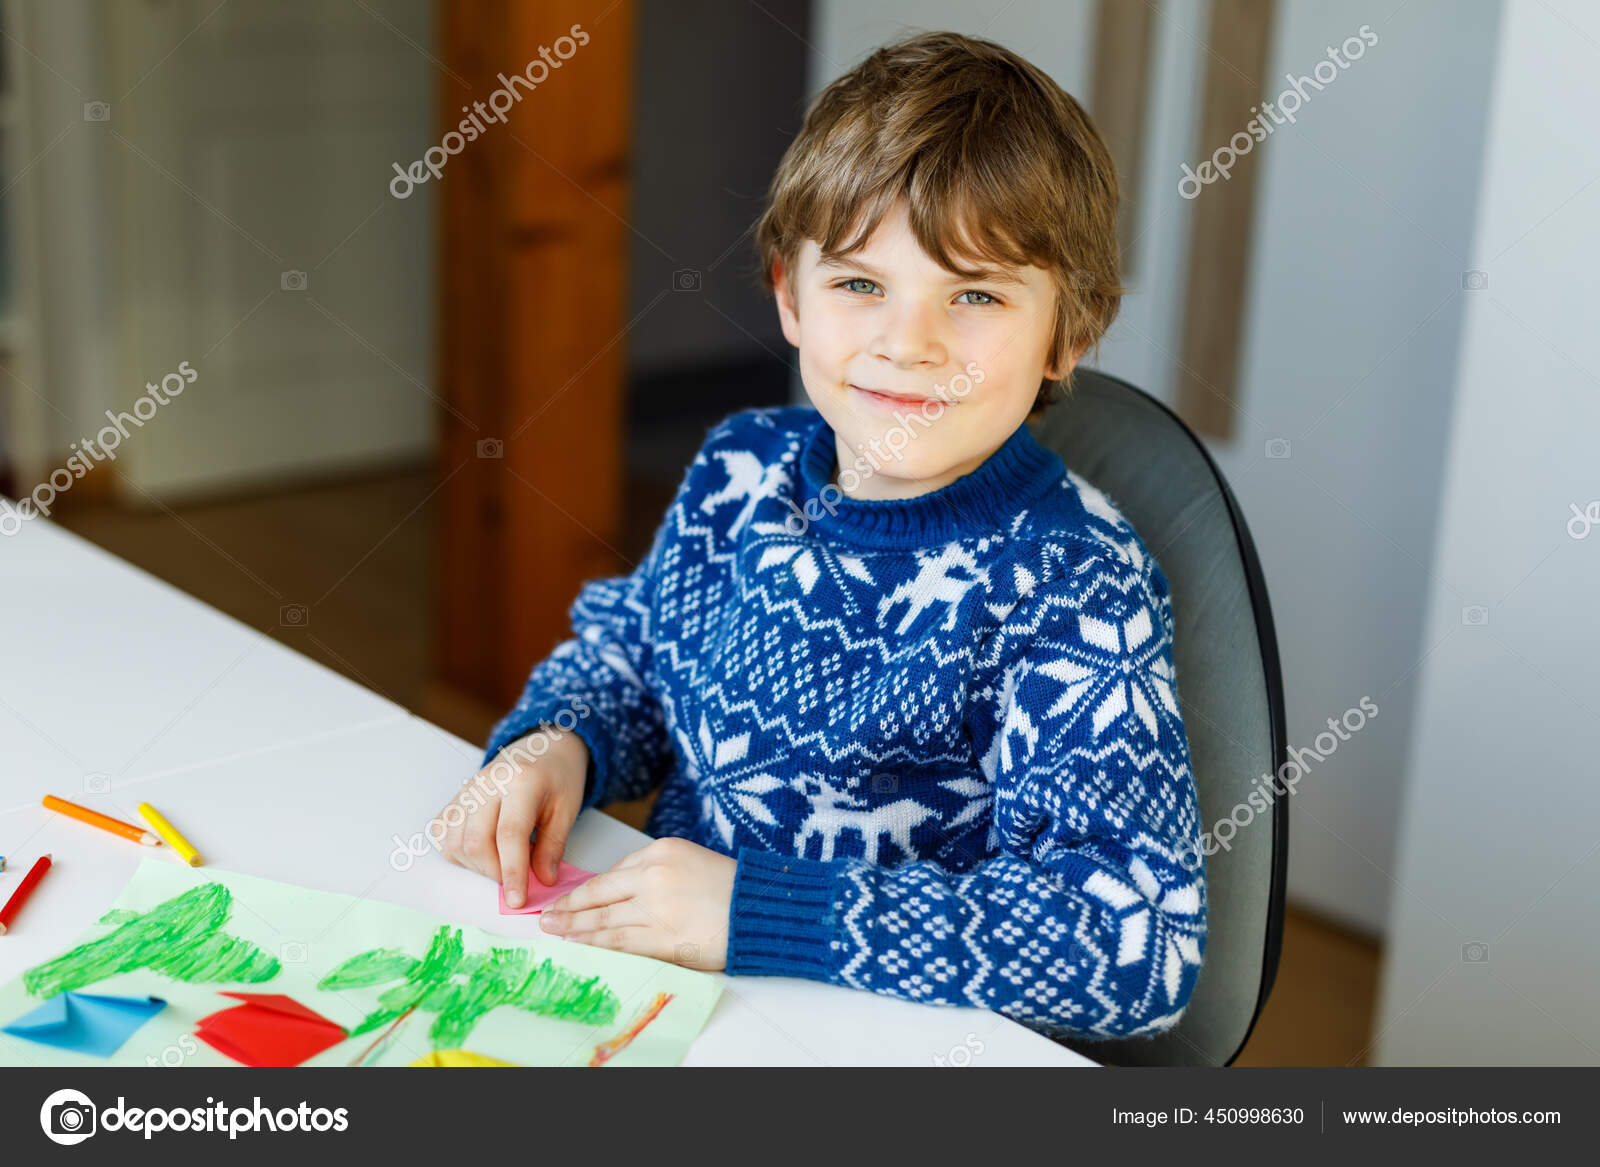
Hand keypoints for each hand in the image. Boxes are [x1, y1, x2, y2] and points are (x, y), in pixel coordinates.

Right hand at [436, 727, 588, 907]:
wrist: (543, 747)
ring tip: (502, 863)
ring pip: (454, 843)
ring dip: (476, 866)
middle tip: (516, 880)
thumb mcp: (567, 809)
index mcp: (521, 781)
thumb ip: (553, 846)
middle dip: (494, 873)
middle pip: (475, 842)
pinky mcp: (455, 798)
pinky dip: (458, 853)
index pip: (509, 835)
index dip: (512, 872)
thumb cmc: (558, 778)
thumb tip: (542, 881)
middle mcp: (487, 783)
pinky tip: (483, 851)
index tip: (517, 901)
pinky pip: (442, 834)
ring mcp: (467, 789)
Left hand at [538, 837, 735, 970]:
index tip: (569, 898)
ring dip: (574, 928)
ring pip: (604, 920)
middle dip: (568, 907)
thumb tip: (617, 893)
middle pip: (599, 893)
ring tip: (554, 933)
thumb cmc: (730, 887)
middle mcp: (654, 876)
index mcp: (661, 850)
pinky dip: (596, 944)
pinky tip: (580, 945)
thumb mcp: (690, 860)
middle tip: (546, 916)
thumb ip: (655, 872)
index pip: (613, 872)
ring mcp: (657, 908)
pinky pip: (622, 942)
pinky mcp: (665, 939)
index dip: (586, 889)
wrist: (761, 908)